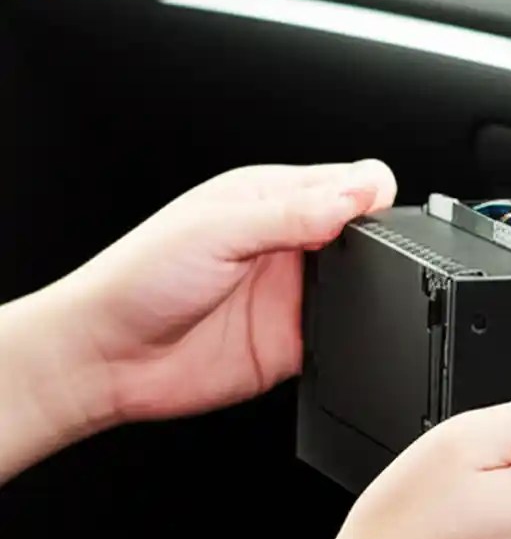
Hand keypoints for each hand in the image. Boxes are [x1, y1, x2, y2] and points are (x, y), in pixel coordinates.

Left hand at [63, 160, 396, 422]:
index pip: (349, 182)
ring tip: (337, 293)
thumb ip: (294, 212)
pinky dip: (353, 336)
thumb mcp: (219, 229)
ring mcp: (294, 293)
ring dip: (367, 290)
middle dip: (377, 242)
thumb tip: (361, 192)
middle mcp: (288, 242)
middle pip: (365, 232)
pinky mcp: (296, 341)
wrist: (105, 357)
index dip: (369, 196)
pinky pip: (346, 336)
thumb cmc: (137, 278)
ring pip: (364, 285)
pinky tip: (332, 330)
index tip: (365, 216)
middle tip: (349, 258)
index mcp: (270, 198)